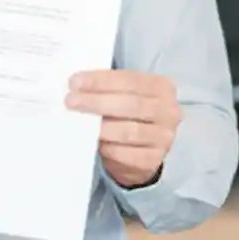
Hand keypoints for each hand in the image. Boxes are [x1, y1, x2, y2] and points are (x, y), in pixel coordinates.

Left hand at [66, 70, 181, 188]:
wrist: (140, 148)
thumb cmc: (126, 113)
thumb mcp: (123, 93)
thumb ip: (107, 87)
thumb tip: (75, 86)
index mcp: (161, 87)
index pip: (129, 80)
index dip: (100, 81)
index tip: (75, 82)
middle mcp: (168, 111)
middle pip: (130, 104)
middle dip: (96, 102)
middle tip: (70, 101)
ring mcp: (164, 137)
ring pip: (129, 131)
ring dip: (100, 127)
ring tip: (78, 123)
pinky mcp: (153, 160)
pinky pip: (127, 155)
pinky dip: (107, 148)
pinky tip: (93, 143)